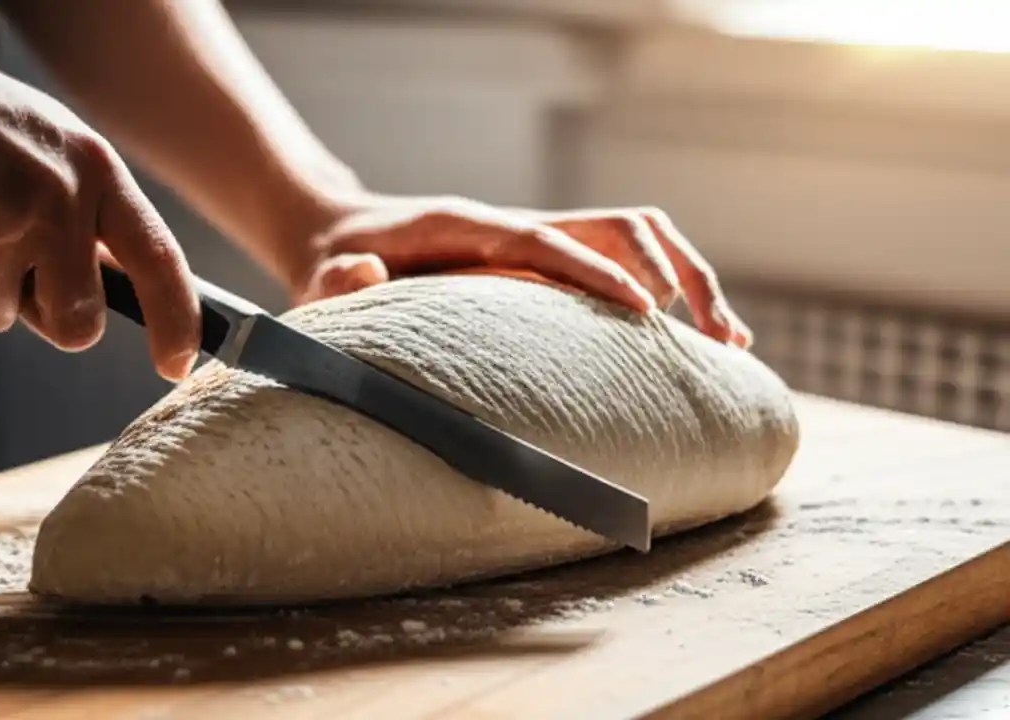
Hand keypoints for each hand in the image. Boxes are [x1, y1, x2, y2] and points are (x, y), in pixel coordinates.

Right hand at [0, 1, 198, 377]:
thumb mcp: (52, 150)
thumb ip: (90, 217)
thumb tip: (128, 295)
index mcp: (97, 171)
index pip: (159, 260)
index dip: (176, 321)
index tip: (177, 364)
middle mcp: (60, 195)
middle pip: (78, 323)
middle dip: (43, 316)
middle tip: (7, 263)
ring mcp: (1, 217)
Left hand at [294, 196, 750, 346]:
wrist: (340, 234)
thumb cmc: (334, 263)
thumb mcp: (323, 275)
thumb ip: (340, 278)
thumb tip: (362, 270)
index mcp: (472, 228)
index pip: (549, 241)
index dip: (599, 272)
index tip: (646, 314)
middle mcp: (517, 225)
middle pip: (621, 226)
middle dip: (677, 273)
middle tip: (717, 339)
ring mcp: (536, 239)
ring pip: (636, 237)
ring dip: (689, 278)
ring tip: (726, 343)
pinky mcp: (544, 259)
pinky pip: (619, 261)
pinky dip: (665, 289)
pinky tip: (686, 342)